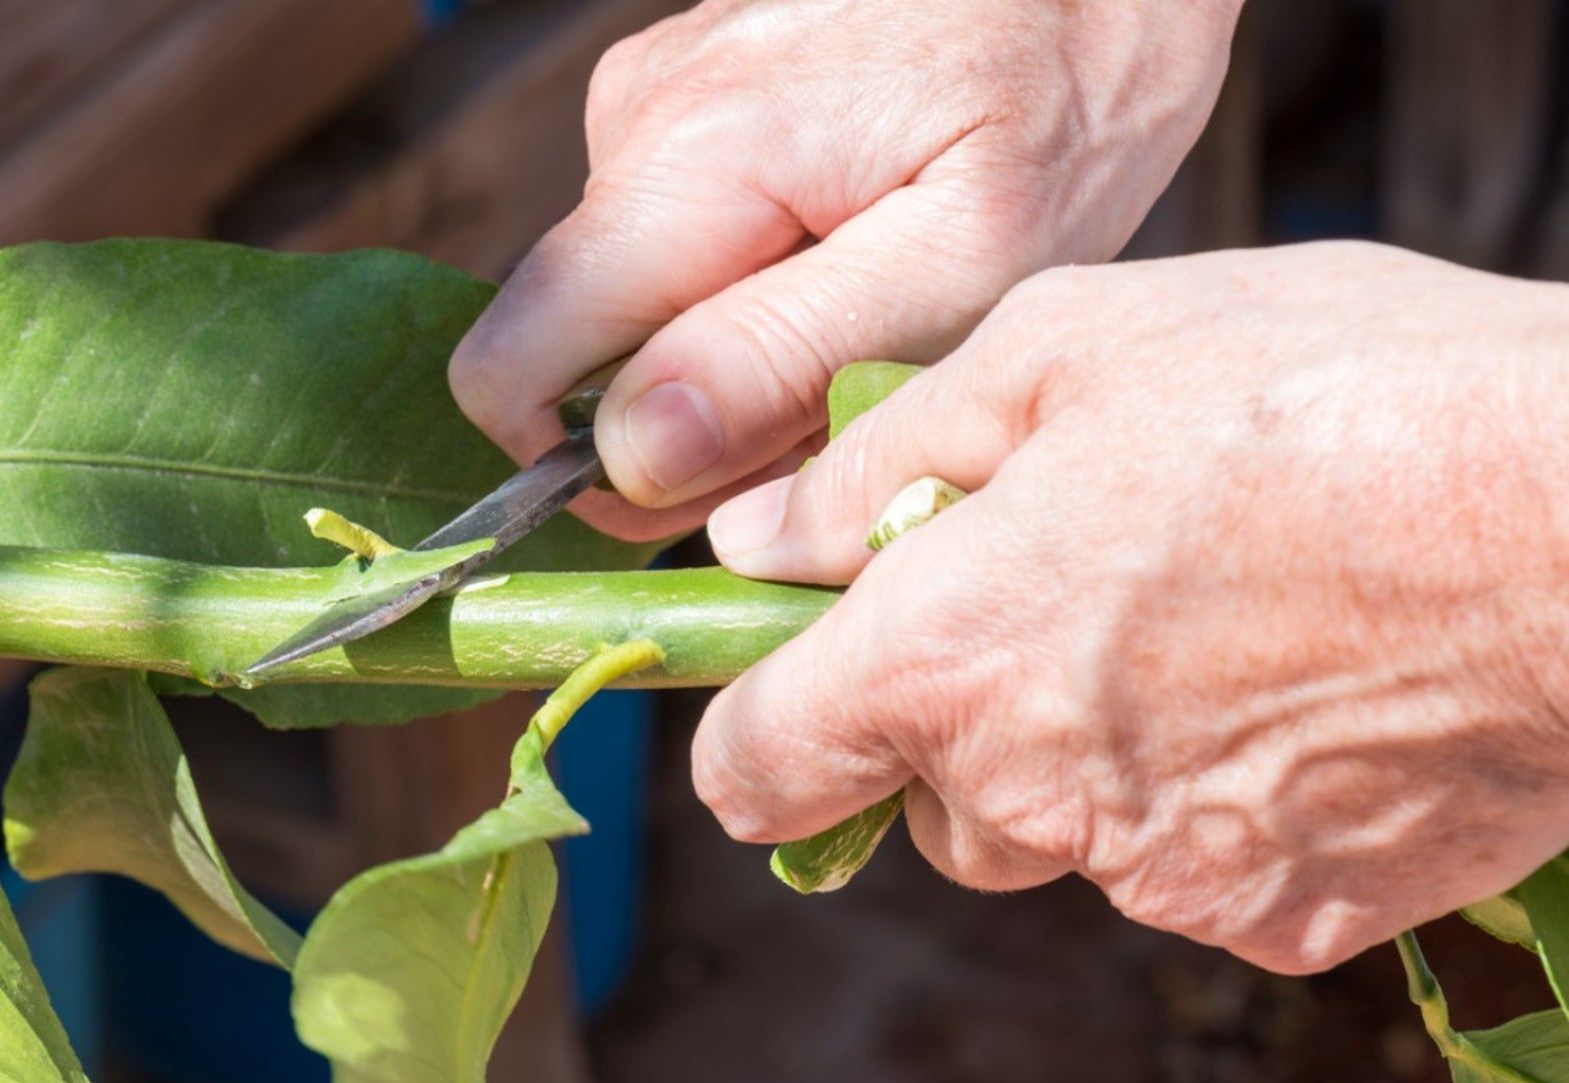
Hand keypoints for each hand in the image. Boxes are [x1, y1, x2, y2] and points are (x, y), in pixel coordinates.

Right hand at [449, 0, 1241, 539]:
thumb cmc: (1062, 99)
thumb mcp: (958, 263)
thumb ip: (781, 357)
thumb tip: (628, 452)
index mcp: (688, 164)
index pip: (510, 364)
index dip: (582, 465)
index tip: (706, 490)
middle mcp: (637, 126)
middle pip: (576, 353)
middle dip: (692, 422)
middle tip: (834, 411)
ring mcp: (658, 108)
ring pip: (636, 310)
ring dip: (739, 363)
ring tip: (873, 323)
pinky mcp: (692, 107)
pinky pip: (679, 253)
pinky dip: (757, 298)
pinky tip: (857, 269)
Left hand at [694, 242, 1568, 973]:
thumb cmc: (1329, 400)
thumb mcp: (1065, 348)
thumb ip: (878, 460)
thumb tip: (760, 543)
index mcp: (949, 661)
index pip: (759, 772)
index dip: (760, 725)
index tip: (795, 676)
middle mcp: (1037, 799)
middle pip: (924, 802)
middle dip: (959, 718)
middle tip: (1063, 594)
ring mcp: (1163, 876)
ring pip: (1059, 834)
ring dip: (1087, 750)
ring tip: (1203, 620)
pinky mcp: (1283, 917)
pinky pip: (1187, 865)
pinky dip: (1205, 793)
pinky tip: (1291, 686)